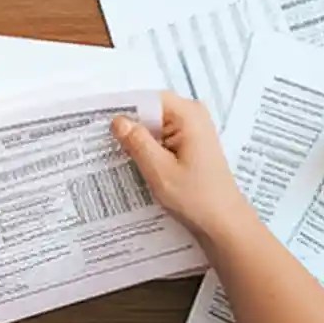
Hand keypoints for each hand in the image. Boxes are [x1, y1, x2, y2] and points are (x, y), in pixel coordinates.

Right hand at [110, 92, 251, 240]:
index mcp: (188, 114)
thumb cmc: (196, 197)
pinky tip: (134, 162)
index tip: (99, 122)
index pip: (147, 99)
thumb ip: (137, 141)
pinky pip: (163, 137)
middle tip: (102, 142)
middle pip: (150, 111)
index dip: (123, 109)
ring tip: (115, 154)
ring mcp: (193, 130)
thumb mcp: (160, 170)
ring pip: (155, 126)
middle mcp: (192, 115)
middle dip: (128, 126)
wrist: (224, 223)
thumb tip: (117, 120)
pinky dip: (148, 148)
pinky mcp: (191, 144)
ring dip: (137, 140)